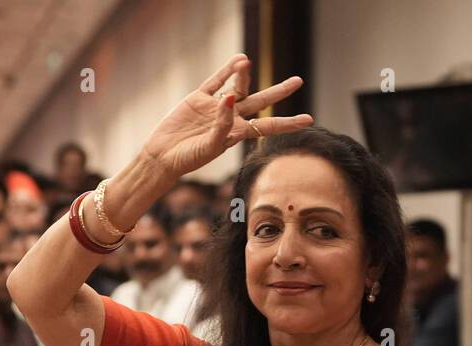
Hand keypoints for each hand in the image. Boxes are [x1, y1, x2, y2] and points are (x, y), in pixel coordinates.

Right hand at [140, 53, 312, 181]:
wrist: (162, 156)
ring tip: (246, 62)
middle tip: (298, 81)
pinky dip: (226, 70)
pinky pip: (215, 80)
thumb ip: (223, 124)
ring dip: (244, 75)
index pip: (269, 126)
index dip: (288, 123)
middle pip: (261, 102)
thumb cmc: (189, 159)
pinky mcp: (198, 98)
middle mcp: (231, 118)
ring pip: (238, 87)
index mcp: (238, 134)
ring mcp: (215, 106)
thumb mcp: (210, 146)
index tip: (309, 119)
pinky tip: (238, 60)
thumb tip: (230, 97)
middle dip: (279, 92)